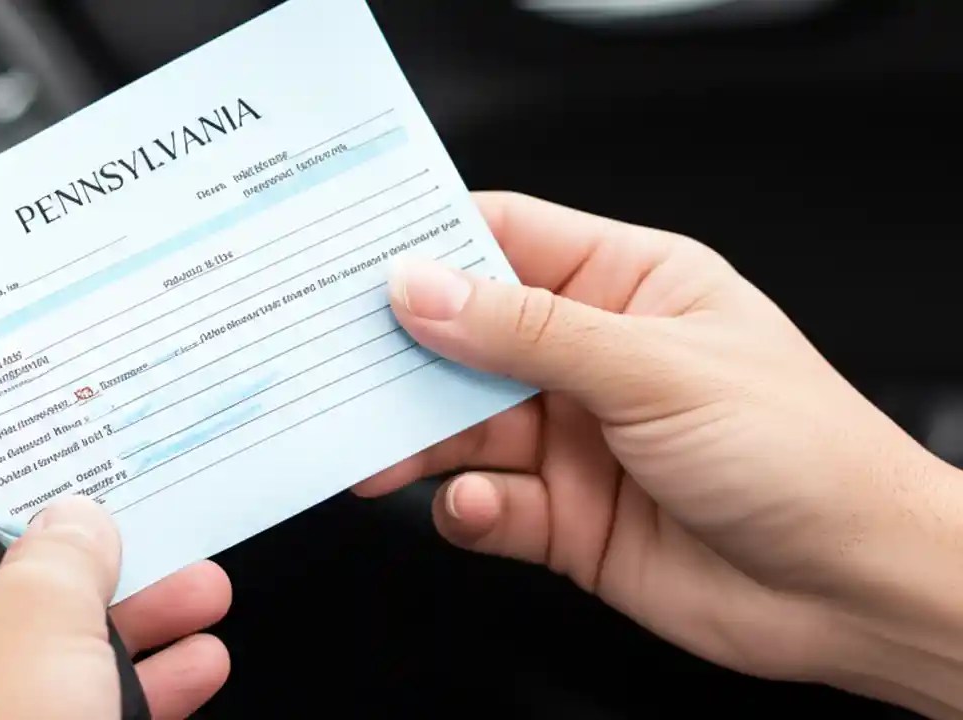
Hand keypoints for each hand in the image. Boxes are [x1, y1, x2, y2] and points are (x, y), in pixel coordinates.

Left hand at [0, 432, 230, 719]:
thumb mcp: (42, 611)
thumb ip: (67, 548)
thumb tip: (77, 525)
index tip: (31, 444)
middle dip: (89, 558)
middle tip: (138, 529)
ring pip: (31, 649)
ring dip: (123, 624)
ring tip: (196, 598)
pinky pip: (43, 707)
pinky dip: (112, 689)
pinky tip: (186, 671)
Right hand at [356, 191, 962, 716]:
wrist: (855, 590)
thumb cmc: (803, 453)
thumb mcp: (655, 370)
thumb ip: (529, 333)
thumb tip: (424, 288)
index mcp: (629, 288)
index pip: (509, 240)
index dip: (433, 245)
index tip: (360, 258)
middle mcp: (592, 359)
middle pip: (468, 339)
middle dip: (408, 353)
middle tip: (343, 362)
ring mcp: (575, 440)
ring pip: (463, 425)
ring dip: (416, 439)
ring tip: (377, 450)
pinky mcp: (564, 517)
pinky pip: (487, 504)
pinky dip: (469, 507)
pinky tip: (476, 506)